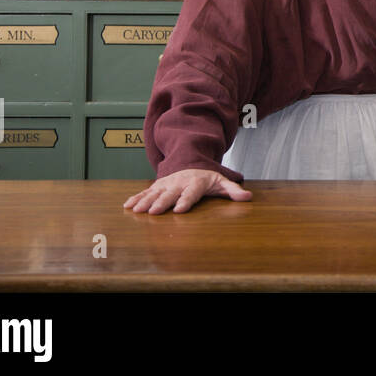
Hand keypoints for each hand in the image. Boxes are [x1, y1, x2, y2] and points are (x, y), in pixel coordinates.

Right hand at [124, 168, 252, 214]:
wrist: (192, 163)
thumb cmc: (208, 179)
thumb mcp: (222, 183)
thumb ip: (233, 191)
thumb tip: (248, 197)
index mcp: (196, 183)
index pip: (191, 193)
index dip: (186, 200)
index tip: (180, 210)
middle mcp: (180, 182)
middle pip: (170, 193)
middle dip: (162, 202)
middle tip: (154, 212)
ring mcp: (167, 183)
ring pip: (155, 192)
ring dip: (145, 201)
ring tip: (136, 210)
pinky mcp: (158, 185)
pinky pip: (146, 191)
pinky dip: (136, 197)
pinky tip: (127, 205)